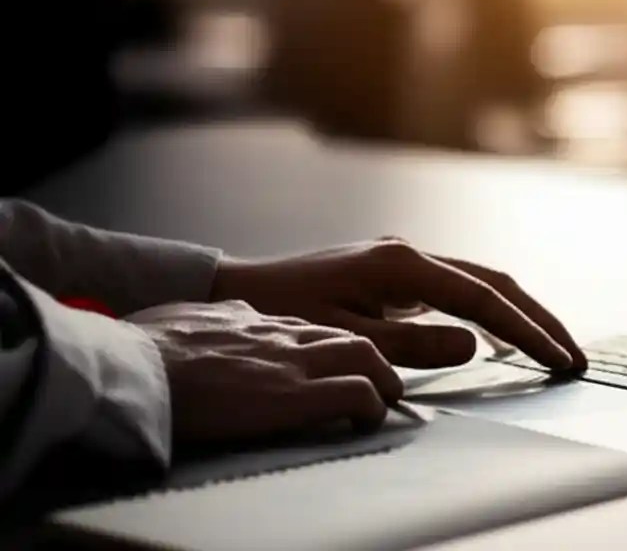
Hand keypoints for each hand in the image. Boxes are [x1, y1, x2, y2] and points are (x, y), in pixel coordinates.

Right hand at [132, 302, 402, 442]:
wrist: (132, 366)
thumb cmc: (141, 347)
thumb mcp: (184, 316)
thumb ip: (215, 317)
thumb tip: (233, 315)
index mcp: (252, 317)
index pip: (312, 324)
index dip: (333, 343)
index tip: (340, 359)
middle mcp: (281, 333)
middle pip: (349, 334)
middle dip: (371, 356)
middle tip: (381, 378)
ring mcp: (291, 361)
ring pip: (366, 356)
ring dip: (383, 379)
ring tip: (386, 399)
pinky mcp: (295, 394)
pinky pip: (356, 394)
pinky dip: (370, 407)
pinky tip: (366, 421)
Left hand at [208, 240, 585, 370]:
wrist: (238, 292)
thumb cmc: (282, 315)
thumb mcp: (345, 338)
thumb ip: (410, 345)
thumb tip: (474, 345)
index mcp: (400, 264)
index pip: (483, 298)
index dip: (527, 331)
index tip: (559, 359)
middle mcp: (409, 253)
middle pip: (495, 282)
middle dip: (539, 319)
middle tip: (574, 357)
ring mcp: (405, 260)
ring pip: (481, 282)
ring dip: (520, 314)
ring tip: (553, 347)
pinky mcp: (397, 274)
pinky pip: (460, 289)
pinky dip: (492, 312)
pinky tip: (506, 336)